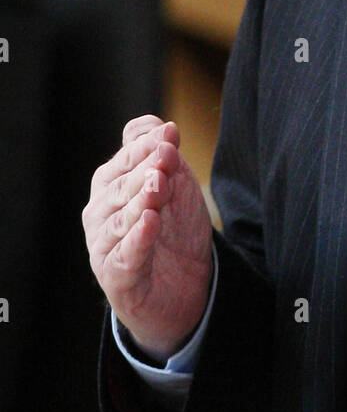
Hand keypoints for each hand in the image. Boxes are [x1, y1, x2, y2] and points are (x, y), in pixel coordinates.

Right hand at [83, 116, 212, 361]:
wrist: (182, 286)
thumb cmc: (171, 230)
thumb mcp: (175, 186)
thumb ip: (163, 155)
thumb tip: (161, 125)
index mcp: (110, 187)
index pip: (123, 161)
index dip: (146, 146)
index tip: (170, 134)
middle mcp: (100, 215)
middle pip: (119, 188)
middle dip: (144, 170)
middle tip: (167, 156)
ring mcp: (104, 247)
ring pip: (120, 220)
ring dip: (140, 201)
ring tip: (158, 185)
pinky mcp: (115, 277)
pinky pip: (125, 256)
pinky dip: (137, 239)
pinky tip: (150, 223)